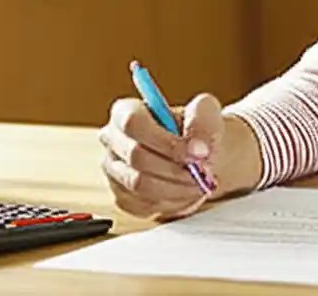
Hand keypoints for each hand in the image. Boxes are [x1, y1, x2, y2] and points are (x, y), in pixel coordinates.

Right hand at [98, 92, 222, 220]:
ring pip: (140, 185)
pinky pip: (144, 205)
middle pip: (136, 157)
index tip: (197, 152)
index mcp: (125, 111)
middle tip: (202, 172)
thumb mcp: (205, 111)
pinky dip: (172, 202)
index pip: (133, 123)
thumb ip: (202, 120)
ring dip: (177, 187)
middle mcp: (113, 141)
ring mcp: (114, 171)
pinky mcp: (122, 198)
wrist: (197, 155)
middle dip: (175, 168)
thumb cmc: (196, 128)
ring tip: (199, 182)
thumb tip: (199, 149)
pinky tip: (186, 191)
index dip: (165, 140)